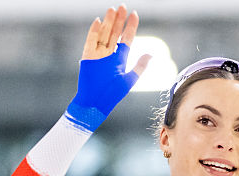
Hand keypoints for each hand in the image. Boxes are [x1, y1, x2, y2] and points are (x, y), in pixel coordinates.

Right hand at [66, 5, 150, 130]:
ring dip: (107, 22)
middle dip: (118, 20)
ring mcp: (97, 55)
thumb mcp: (129, 80)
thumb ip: (139, 66)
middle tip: (122, 6)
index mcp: (119, 59)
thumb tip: (151, 54)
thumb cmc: (112, 95)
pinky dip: (94, 31)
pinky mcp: (87, 57)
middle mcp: (108, 55)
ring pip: (103, 34)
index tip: (134, 14)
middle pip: (114, 33)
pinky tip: (98, 21)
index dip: (130, 27)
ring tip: (112, 9)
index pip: (126, 39)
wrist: (96, 103)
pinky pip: (90, 41)